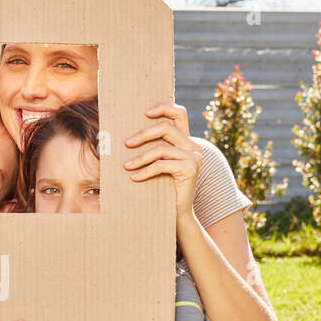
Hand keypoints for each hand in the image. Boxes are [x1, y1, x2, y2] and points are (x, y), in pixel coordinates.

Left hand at [123, 102, 201, 218]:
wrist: (176, 212)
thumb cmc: (162, 187)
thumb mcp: (157, 163)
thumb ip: (153, 147)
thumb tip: (128, 136)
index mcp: (186, 140)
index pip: (179, 113)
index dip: (163, 108)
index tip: (145, 113)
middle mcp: (193, 145)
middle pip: (166, 128)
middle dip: (143, 134)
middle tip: (126, 143)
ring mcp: (194, 156)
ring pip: (162, 148)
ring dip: (140, 157)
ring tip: (126, 166)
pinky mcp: (191, 168)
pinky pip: (162, 165)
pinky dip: (145, 171)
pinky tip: (134, 177)